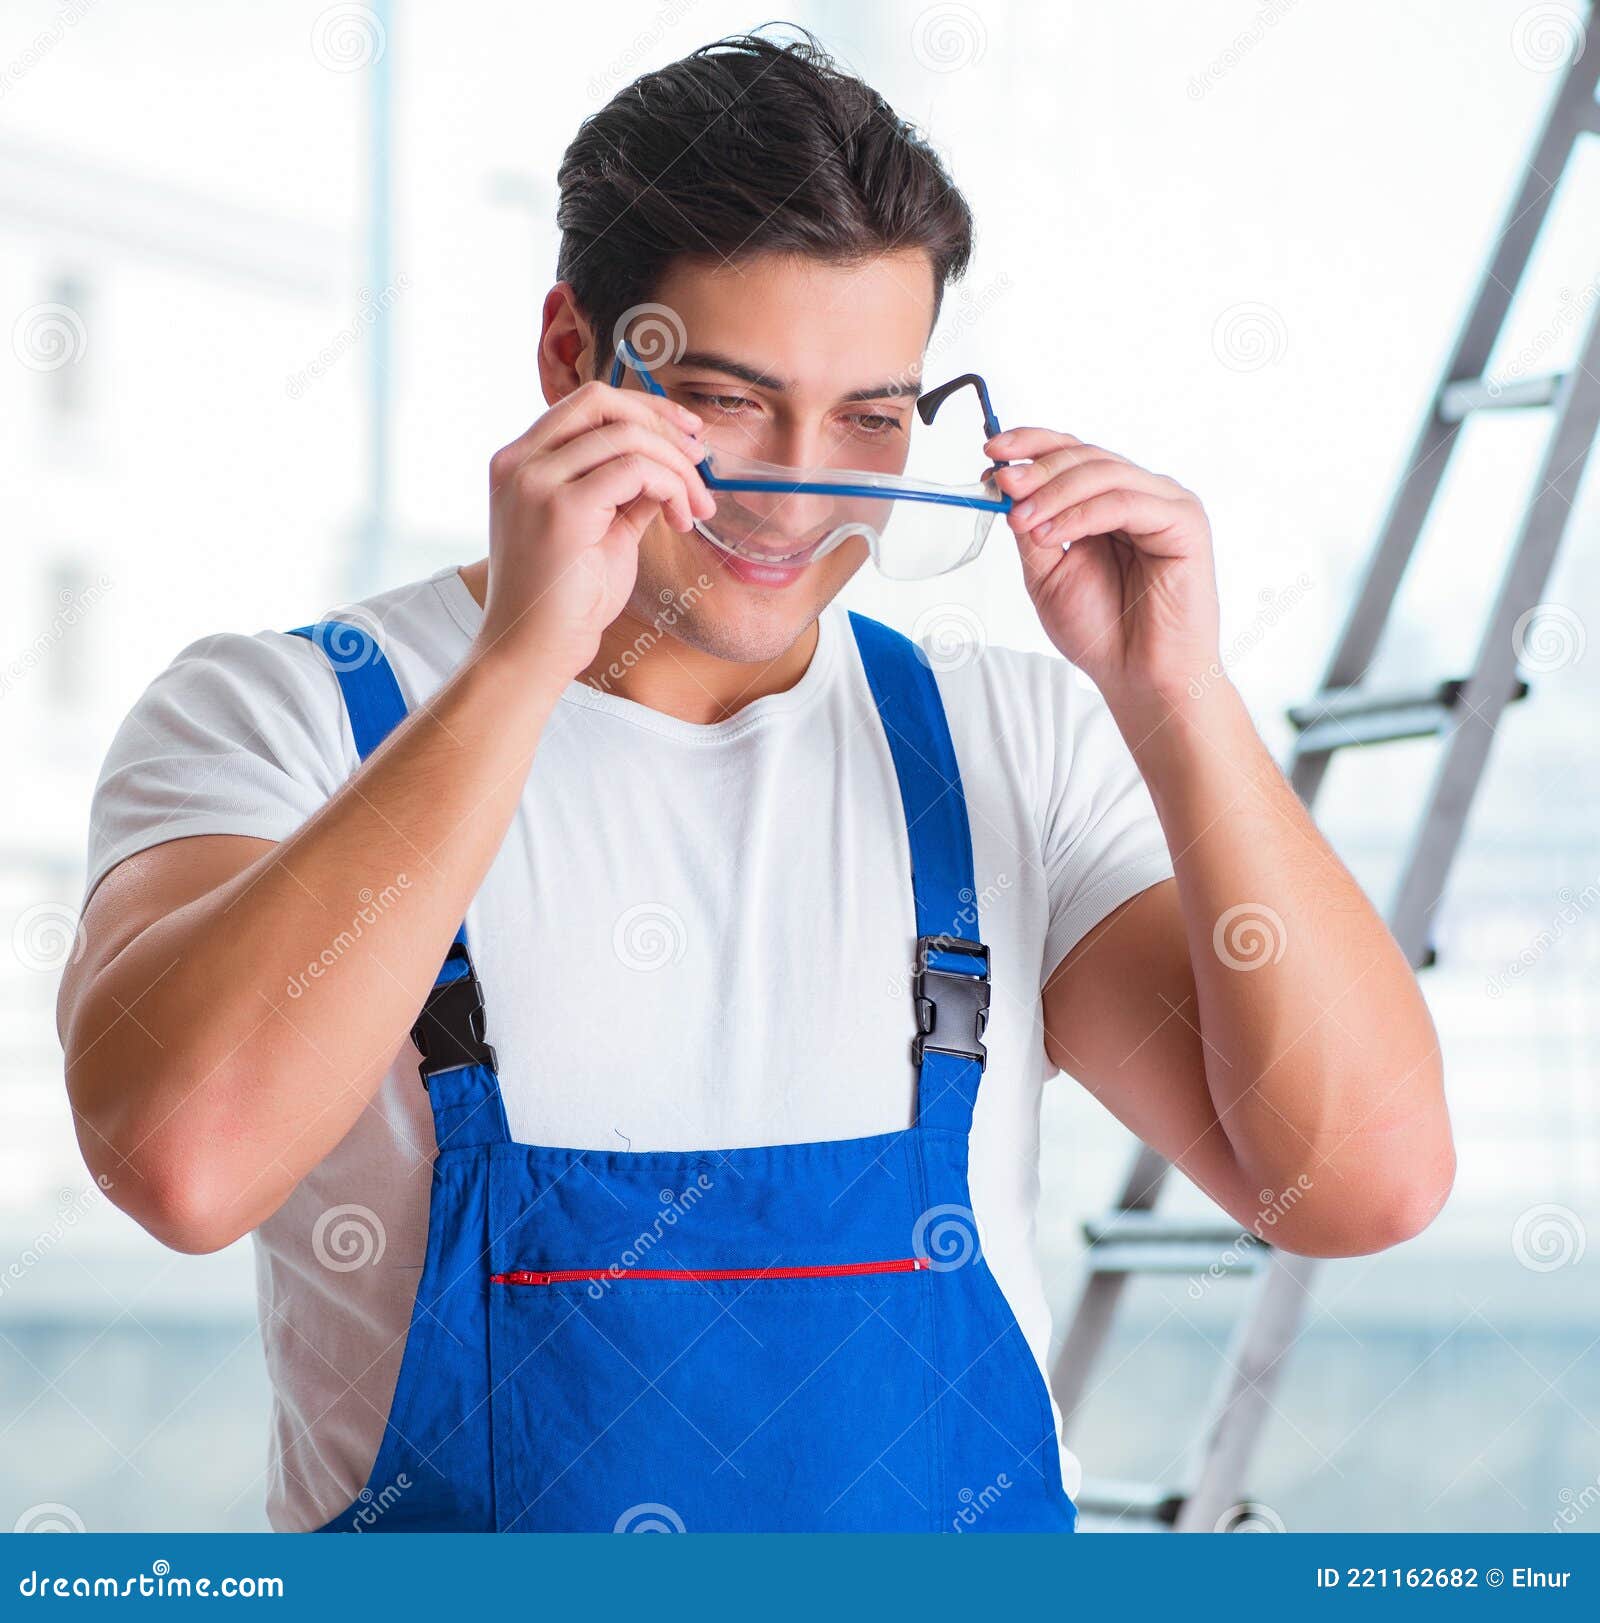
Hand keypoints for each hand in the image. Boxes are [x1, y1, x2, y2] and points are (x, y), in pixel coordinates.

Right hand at [478, 381, 714, 678]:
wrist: (534, 650)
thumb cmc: (566, 599)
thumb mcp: (602, 529)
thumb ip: (626, 490)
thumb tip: (672, 461)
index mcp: (521, 461)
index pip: (587, 403)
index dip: (644, 408)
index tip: (686, 433)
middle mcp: (520, 462)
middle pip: (603, 401)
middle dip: (663, 423)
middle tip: (701, 459)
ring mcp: (536, 482)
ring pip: (627, 437)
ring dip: (678, 468)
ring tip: (696, 508)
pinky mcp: (562, 509)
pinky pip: (636, 471)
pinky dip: (671, 488)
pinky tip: (680, 521)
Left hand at [987, 428, 1220, 711]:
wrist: (1138, 677)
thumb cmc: (1101, 631)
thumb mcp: (1047, 573)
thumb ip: (1032, 528)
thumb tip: (1005, 485)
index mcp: (1108, 502)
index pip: (1071, 454)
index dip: (1032, 445)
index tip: (991, 451)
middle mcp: (1140, 495)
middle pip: (1086, 457)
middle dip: (1038, 467)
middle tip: (1003, 483)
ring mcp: (1165, 505)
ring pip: (1103, 473)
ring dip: (1054, 492)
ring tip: (1022, 519)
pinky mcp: (1184, 522)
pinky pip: (1125, 503)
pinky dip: (1082, 514)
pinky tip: (1053, 534)